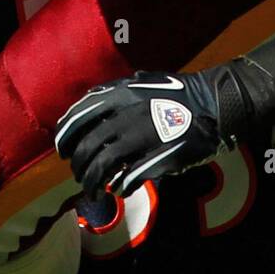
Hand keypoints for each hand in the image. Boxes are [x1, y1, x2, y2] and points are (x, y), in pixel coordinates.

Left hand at [54, 67, 249, 196]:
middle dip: (78, 166)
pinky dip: (120, 186)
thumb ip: (116, 94)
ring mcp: (141, 137)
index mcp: (120, 94)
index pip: (79, 116)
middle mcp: (126, 115)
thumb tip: (90, 104)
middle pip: (88, 147)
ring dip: (94, 182)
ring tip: (93, 190)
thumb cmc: (177, 93)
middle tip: (79, 175)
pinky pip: (128, 177)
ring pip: (103, 166)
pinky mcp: (157, 157)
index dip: (65, 136)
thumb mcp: (142, 83)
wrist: (212, 105)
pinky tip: (120, 190)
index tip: (62, 150)